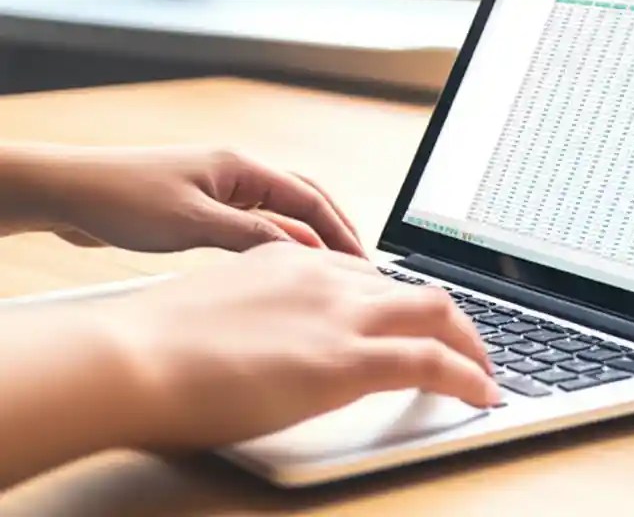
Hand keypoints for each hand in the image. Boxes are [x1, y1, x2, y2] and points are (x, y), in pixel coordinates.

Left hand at [30, 146, 364, 254]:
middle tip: (358, 268)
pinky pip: (255, 224)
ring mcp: (220, 190)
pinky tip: (280, 268)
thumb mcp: (193, 223)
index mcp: (242, 167)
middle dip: (336, 232)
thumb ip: (253, 235)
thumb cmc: (120, 199)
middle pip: (306, 200)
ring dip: (309, 238)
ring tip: (328, 272)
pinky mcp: (203, 208)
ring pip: (281, 214)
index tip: (361, 265)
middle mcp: (237, 174)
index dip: (341, 233)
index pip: (311, 199)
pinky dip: (277, 244)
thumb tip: (305, 249)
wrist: (66, 193)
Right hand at [98, 243, 499, 449]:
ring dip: (470, 344)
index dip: (400, 304)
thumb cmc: (152, 348)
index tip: (414, 323)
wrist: (129, 358)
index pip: (369, 275)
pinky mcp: (348, 359)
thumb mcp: (217, 312)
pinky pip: (434, 360)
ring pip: (438, 315)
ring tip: (482, 373)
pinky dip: (468, 376)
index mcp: (292, 261)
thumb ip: (258, 317)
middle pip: (414, 289)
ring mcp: (341, 315)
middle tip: (466, 348)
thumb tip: (268, 342)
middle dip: (451, 319)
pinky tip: (483, 394)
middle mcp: (326, 277)